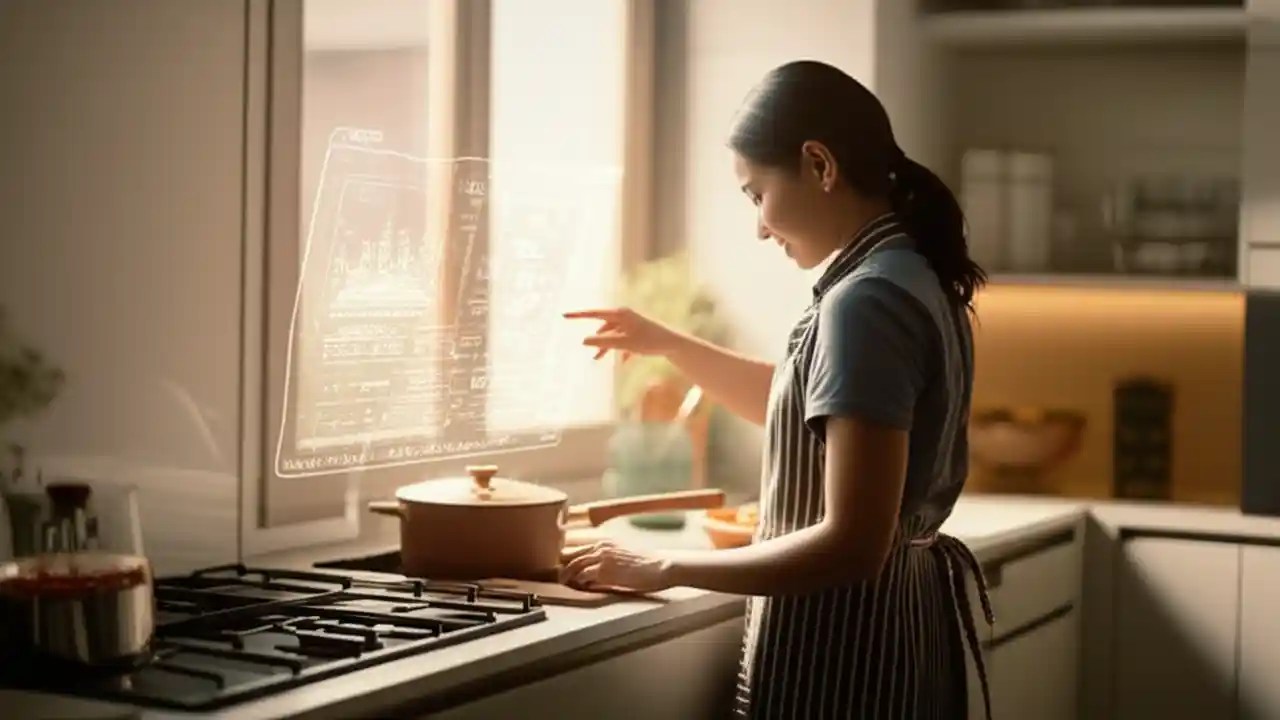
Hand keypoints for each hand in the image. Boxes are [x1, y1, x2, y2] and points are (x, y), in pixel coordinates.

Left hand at [559, 540, 674, 593]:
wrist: (661, 566)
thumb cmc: (648, 564)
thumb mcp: (626, 553)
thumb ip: (611, 557)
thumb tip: (599, 571)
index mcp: (606, 541)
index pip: (579, 548)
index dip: (570, 559)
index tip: (565, 568)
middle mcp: (601, 546)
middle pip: (571, 555)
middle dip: (564, 568)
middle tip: (560, 578)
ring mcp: (602, 557)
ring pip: (574, 566)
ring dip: (568, 577)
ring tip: (565, 585)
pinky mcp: (605, 571)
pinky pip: (583, 577)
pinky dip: (578, 583)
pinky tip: (579, 588)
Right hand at [561, 307, 680, 360]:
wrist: (674, 344)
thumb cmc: (649, 341)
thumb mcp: (624, 344)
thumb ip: (604, 343)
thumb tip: (584, 341)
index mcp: (620, 314)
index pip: (594, 314)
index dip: (578, 316)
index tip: (563, 315)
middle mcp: (625, 316)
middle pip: (603, 327)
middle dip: (596, 340)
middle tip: (587, 350)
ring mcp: (632, 325)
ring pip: (612, 336)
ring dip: (606, 347)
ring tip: (597, 359)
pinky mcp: (638, 333)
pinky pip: (624, 341)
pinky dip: (621, 350)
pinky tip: (624, 362)